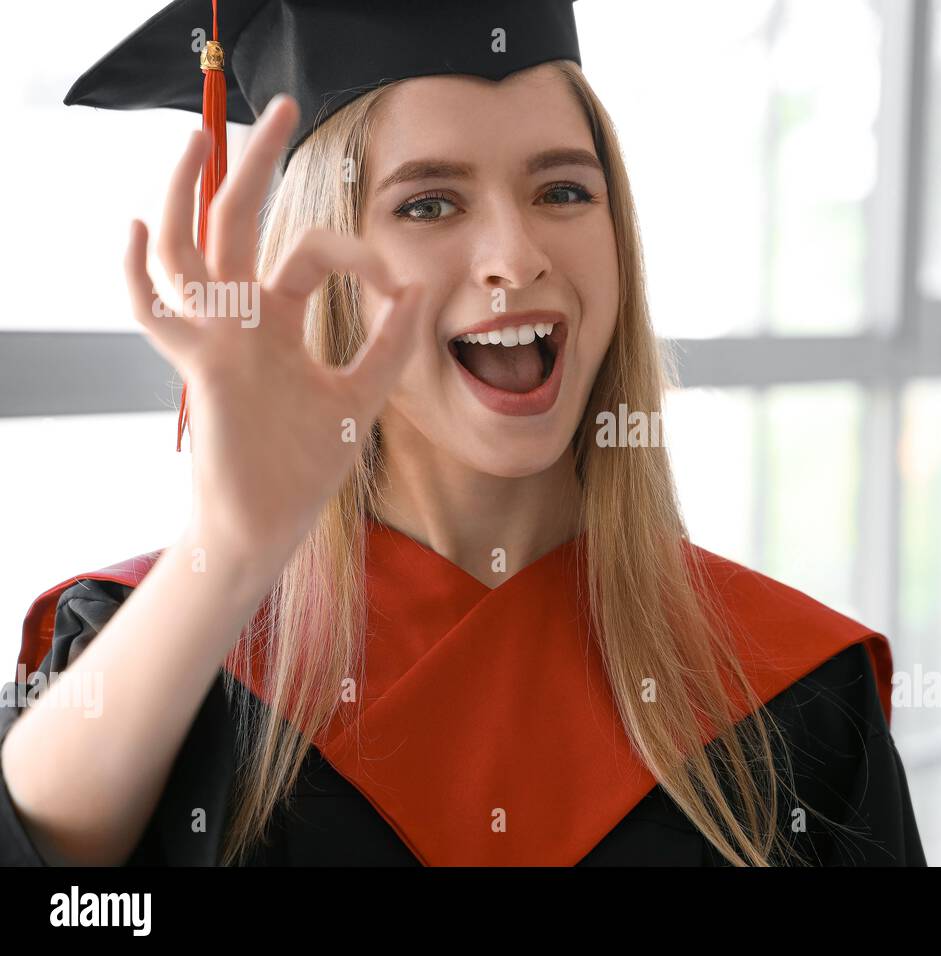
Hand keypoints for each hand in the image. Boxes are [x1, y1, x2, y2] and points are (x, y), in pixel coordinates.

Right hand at [124, 95, 433, 577]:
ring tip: (202, 136)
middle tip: (281, 107)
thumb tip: (421, 292)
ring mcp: (214, 339)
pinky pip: (154, 314)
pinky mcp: (202, 368)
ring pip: (189, 247)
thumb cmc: (305, 464)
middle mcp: (241, 319)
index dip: (358, 254)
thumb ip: (390, 346)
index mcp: (277, 321)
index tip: (402, 288)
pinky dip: (138, 274)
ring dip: (189, 190)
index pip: (308, 253)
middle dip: (257, 161)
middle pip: (239, 220)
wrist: (271, 524)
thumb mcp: (361, 395)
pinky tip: (139, 227)